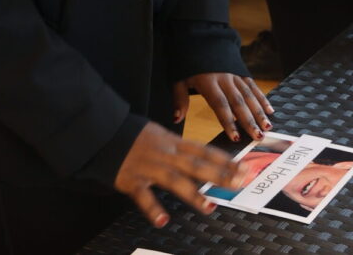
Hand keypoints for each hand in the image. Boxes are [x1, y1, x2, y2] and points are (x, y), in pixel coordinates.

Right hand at [114, 121, 254, 227]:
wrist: (108, 132)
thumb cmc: (139, 137)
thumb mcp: (165, 137)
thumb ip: (183, 150)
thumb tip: (205, 160)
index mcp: (176, 142)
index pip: (206, 151)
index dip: (226, 160)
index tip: (244, 169)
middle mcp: (167, 154)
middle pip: (197, 165)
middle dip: (219, 175)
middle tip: (239, 183)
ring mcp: (150, 167)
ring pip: (175, 180)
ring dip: (193, 194)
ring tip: (210, 207)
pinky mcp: (132, 180)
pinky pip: (143, 196)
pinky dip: (152, 208)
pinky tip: (163, 220)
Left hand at [173, 72, 273, 142]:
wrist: (202, 36)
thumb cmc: (188, 62)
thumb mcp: (179, 79)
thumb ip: (179, 99)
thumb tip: (177, 119)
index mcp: (208, 82)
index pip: (220, 105)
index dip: (228, 122)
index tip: (235, 137)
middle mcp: (225, 78)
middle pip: (239, 102)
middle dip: (249, 121)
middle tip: (258, 136)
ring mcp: (235, 74)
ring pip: (249, 95)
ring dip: (259, 111)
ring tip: (267, 127)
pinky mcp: (242, 71)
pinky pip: (253, 86)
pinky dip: (262, 98)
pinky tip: (270, 110)